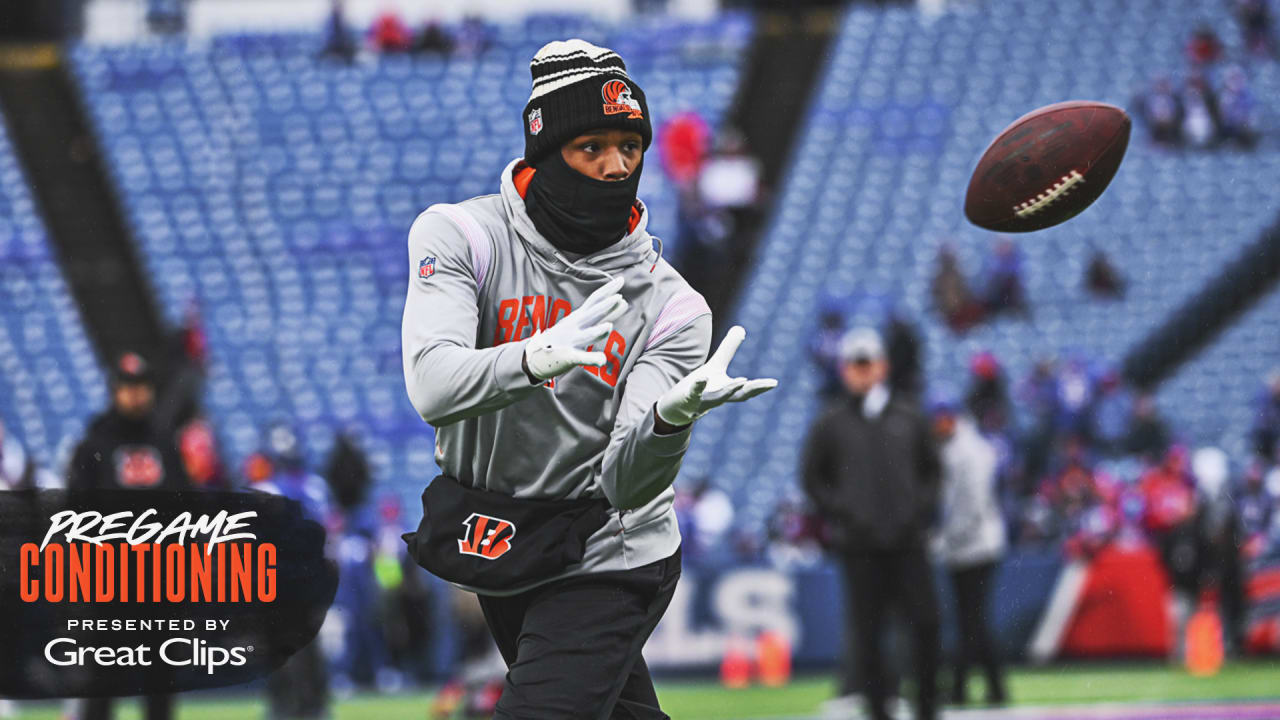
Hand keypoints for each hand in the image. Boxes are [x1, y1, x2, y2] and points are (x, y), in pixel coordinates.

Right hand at [523, 276, 627, 380]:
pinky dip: (590, 358)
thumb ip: (606, 314)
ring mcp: (571, 341)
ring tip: (609, 326)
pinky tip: (602, 359)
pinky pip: (580, 358)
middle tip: (618, 297)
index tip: (620, 280)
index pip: (595, 300)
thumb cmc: (566, 337)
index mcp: (580, 316)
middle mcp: (575, 326)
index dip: (607, 290)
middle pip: (591, 314)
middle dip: (604, 307)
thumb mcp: (586, 322)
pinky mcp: (568, 357)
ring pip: (586, 335)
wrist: (537, 354)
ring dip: (597, 331)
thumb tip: (625, 301)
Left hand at [655, 325, 776, 426]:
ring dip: (730, 390)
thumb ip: (729, 349)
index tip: (774, 383)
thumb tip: (740, 328)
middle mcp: (718, 398)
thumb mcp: (716, 365)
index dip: (760, 386)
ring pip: (718, 399)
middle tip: (768, 384)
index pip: (746, 390)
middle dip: (753, 389)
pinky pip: (693, 393)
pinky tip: (702, 378)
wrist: (678, 405)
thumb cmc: (701, 387)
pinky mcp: (687, 400)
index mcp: (727, 390)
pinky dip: (699, 387)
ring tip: (742, 380)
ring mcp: (703, 401)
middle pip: (738, 396)